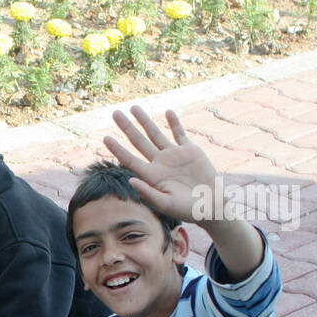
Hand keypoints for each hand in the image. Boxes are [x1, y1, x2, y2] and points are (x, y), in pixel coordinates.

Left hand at [102, 106, 218, 227]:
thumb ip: (148, 192)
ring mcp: (174, 156)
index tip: (105, 138)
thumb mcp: (166, 204)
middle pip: (139, 142)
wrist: (211, 205)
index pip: (129, 160)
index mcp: (151, 176)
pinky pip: (180, 134)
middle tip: (115, 113)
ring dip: (145, 121)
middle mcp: (159, 163)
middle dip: (127, 128)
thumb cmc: (187, 210)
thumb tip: (131, 180)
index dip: (117, 149)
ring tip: (134, 107)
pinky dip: (174, 123)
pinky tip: (168, 112)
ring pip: (156, 134)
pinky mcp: (190, 151)